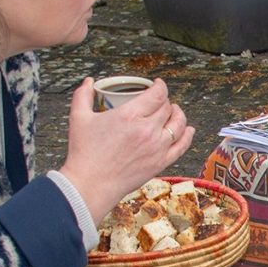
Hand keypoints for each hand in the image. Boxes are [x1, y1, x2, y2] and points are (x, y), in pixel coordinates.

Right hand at [60, 78, 195, 219]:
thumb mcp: (79, 118)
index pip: (157, 94)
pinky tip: (188, 130)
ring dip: (178, 114)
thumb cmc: (84, 153)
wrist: (91, 184)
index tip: (157, 84)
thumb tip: (89, 82)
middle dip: (164, 101)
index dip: (160, 86)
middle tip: (158, 101)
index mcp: (129, 115)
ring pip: (179, 124)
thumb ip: (83, 96)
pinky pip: (182, 146)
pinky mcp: (160, 163)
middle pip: (167, 107)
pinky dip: (188, 135)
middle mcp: (147, 130)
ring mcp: (157, 147)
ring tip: (174, 111)